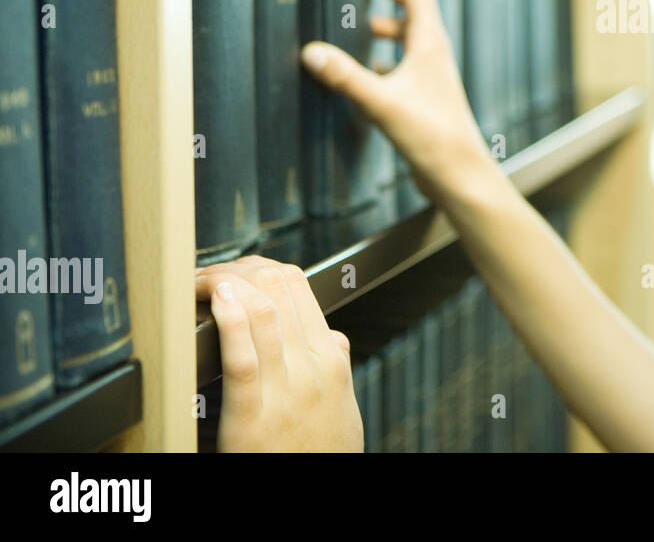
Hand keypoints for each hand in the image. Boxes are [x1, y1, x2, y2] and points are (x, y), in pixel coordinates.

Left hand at [195, 257, 362, 451]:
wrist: (322, 499)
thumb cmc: (325, 455)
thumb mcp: (342, 405)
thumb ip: (334, 368)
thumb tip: (332, 338)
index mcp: (329, 359)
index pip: (297, 286)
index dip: (259, 267)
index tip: (236, 272)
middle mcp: (312, 367)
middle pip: (276, 289)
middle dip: (237, 269)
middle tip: (208, 276)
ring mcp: (286, 391)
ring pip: (262, 312)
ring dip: (224, 285)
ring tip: (199, 284)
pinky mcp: (254, 418)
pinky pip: (243, 359)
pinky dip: (230, 323)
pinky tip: (217, 304)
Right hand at [299, 0, 495, 207]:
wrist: (461, 175)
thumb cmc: (432, 137)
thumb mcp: (383, 104)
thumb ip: (346, 78)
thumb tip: (310, 51)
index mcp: (429, 39)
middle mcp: (433, 49)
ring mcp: (431, 70)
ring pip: (408, 29)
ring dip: (385, 15)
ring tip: (358, 13)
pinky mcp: (425, 92)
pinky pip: (403, 58)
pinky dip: (384, 50)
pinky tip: (367, 63)